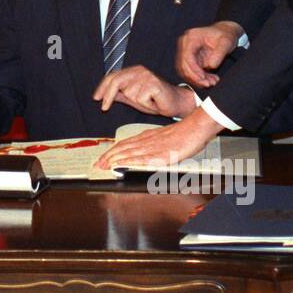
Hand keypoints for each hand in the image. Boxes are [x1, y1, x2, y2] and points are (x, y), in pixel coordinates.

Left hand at [92, 65, 196, 118]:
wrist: (176, 103)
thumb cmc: (155, 101)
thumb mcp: (133, 98)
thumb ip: (120, 94)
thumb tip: (103, 95)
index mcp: (133, 72)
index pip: (113, 76)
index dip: (102, 87)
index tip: (96, 98)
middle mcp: (139, 71)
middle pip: (117, 81)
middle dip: (108, 96)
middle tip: (104, 108)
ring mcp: (147, 76)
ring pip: (130, 94)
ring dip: (136, 102)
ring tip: (147, 102)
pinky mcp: (154, 84)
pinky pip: (140, 99)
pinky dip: (146, 104)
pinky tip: (154, 102)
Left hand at [92, 108, 221, 171]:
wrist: (195, 128)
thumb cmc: (183, 133)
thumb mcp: (162, 137)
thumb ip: (151, 144)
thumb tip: (141, 153)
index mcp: (146, 136)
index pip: (124, 144)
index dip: (111, 152)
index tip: (102, 158)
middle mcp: (146, 140)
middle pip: (122, 148)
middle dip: (108, 157)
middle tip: (97, 165)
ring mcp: (153, 147)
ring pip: (128, 152)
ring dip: (114, 159)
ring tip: (103, 165)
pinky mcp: (160, 154)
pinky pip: (141, 158)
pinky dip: (129, 161)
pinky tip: (121, 164)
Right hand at [175, 21, 241, 88]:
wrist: (226, 33)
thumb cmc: (226, 35)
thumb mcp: (226, 42)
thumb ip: (219, 54)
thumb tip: (210, 66)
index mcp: (192, 37)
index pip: (187, 56)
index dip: (193, 69)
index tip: (203, 77)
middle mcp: (186, 44)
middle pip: (184, 64)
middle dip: (195, 77)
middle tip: (208, 83)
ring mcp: (187, 51)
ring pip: (186, 70)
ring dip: (197, 79)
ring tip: (211, 82)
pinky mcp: (191, 59)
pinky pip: (191, 71)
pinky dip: (200, 78)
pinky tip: (210, 80)